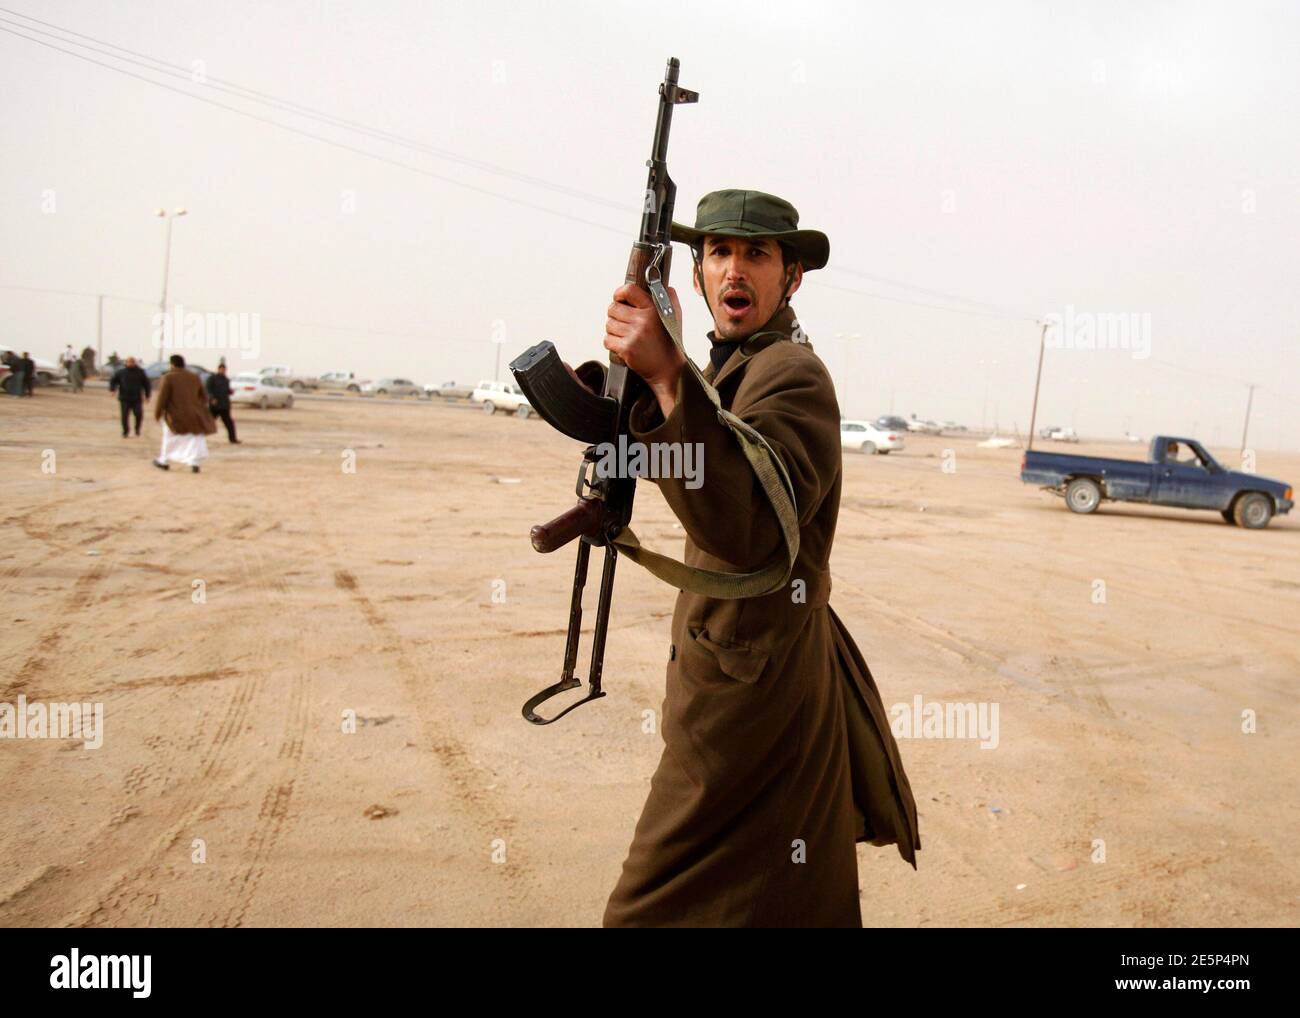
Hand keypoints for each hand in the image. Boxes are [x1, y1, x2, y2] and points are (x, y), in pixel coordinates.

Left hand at [604, 283, 685, 415]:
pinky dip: (612, 343)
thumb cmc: (670, 342)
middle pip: (613, 308)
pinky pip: (607, 339)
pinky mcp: (626, 349)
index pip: (629, 290)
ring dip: (614, 330)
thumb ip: (669, 297)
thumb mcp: (675, 315)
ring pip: (608, 324)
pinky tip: (623, 345)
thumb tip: (663, 284)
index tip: (619, 298)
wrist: (668, 369)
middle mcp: (643, 320)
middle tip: (624, 323)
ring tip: (627, 336)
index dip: (619, 293)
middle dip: (616, 315)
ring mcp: (634, 335)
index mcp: (653, 309)